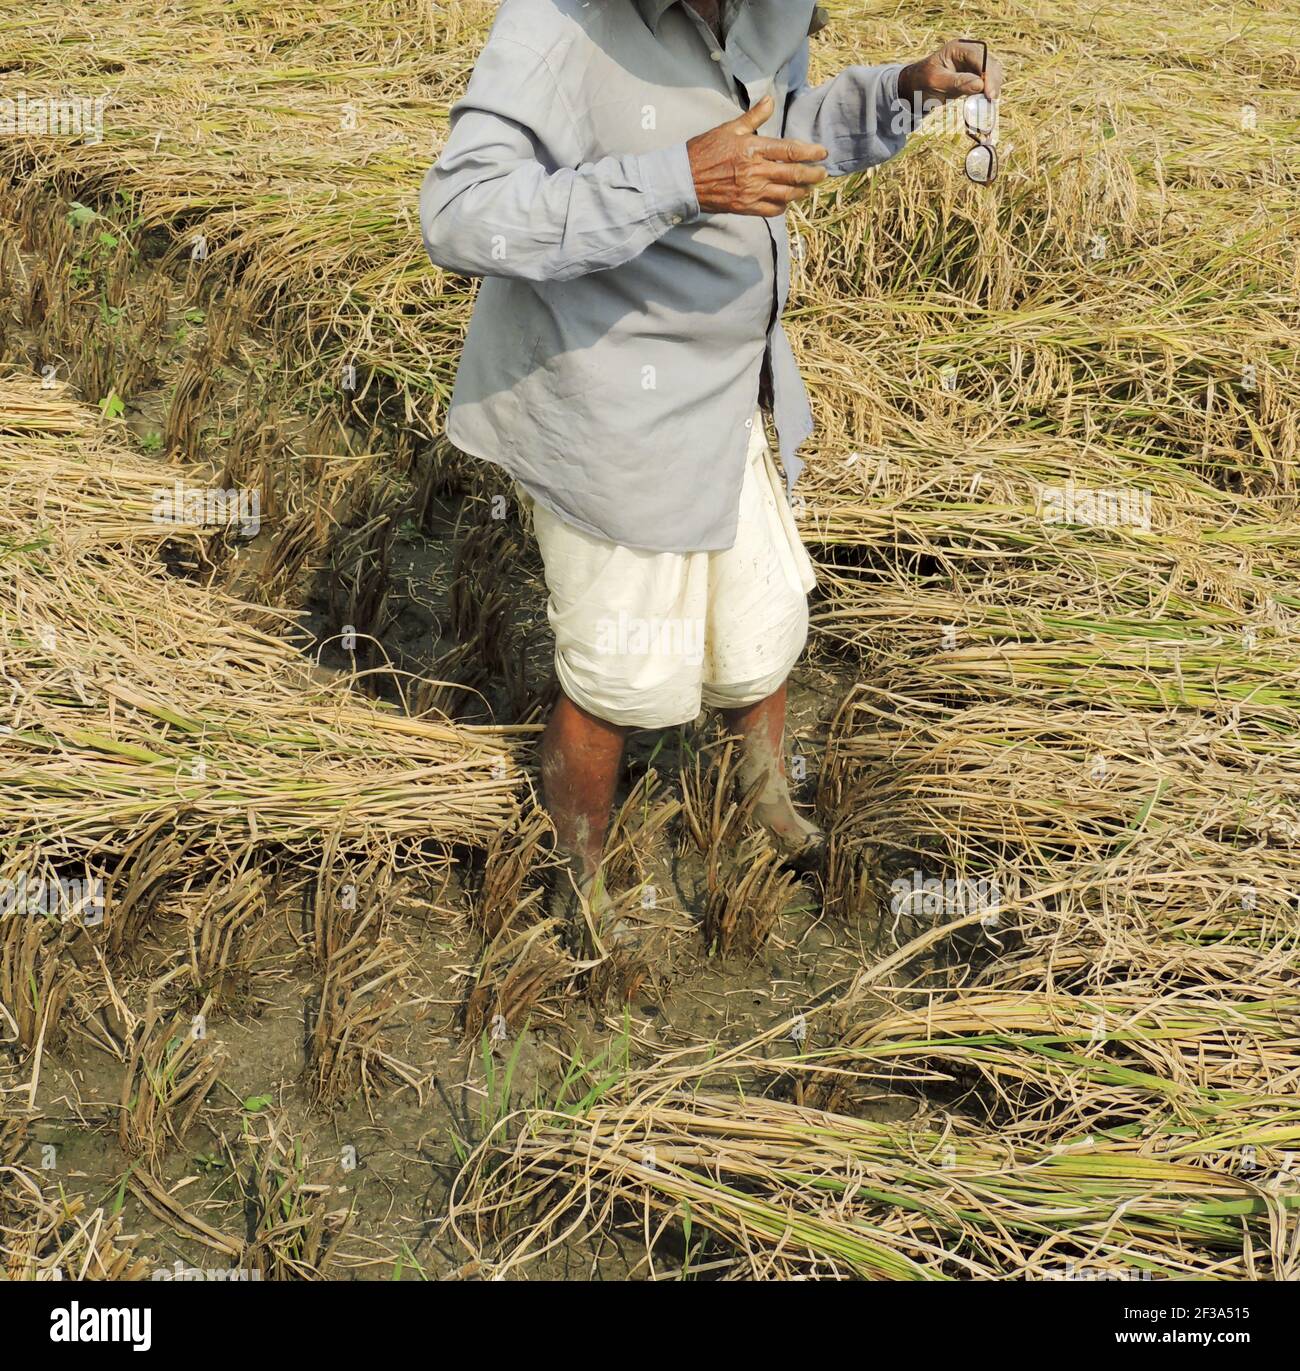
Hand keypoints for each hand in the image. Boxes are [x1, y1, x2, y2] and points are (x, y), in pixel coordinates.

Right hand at [686, 94, 827, 216]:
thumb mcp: (729, 128)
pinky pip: (771, 210)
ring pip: (786, 195)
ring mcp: (751, 192)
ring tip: (809, 187)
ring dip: (801, 191)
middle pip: (794, 175)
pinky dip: (783, 206)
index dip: (810, 152)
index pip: (790, 150)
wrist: (684, 180)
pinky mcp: (745, 207)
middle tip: (822, 173)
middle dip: (813, 175)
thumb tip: (770, 99)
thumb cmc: (705, 151)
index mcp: (753, 149)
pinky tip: (786, 201)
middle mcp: (756, 172)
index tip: (822, 153)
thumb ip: (754, 117)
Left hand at [898, 39, 1003, 108]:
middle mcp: (969, 52)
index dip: (988, 74)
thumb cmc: (921, 82)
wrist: (914, 88)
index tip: (990, 94)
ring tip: (989, 104)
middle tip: (991, 101)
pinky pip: (987, 82)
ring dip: (993, 87)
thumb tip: (980, 85)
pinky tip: (986, 103)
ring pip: (992, 73)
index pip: (980, 57)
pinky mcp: (974, 76)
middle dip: (993, 81)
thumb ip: (957, 82)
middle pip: (990, 63)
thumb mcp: (936, 82)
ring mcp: (973, 63)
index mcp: (958, 48)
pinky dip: (988, 92)